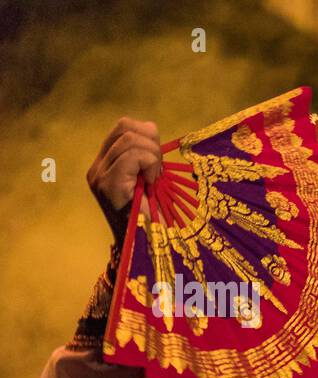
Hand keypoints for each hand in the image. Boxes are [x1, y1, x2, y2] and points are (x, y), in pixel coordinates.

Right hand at [86, 117, 161, 243]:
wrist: (146, 250)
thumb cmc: (154, 218)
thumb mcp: (151, 181)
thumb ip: (147, 155)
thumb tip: (151, 126)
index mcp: (106, 163)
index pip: (123, 127)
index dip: (148, 134)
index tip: (159, 161)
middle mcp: (97, 168)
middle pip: (126, 127)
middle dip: (152, 144)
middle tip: (159, 172)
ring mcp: (99, 176)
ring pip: (130, 139)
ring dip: (153, 157)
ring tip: (155, 181)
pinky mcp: (107, 185)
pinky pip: (132, 156)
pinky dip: (149, 165)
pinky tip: (152, 184)